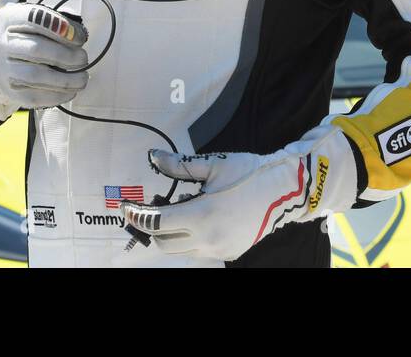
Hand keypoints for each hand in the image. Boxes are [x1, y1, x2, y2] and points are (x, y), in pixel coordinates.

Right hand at [0, 3, 88, 108]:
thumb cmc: (24, 34)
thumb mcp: (34, 18)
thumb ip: (56, 21)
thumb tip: (78, 34)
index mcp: (9, 19)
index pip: (36, 19)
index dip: (62, 29)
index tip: (80, 38)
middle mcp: (1, 43)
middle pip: (35, 50)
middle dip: (66, 56)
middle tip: (83, 59)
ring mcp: (2, 68)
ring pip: (34, 75)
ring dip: (65, 80)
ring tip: (82, 78)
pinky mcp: (7, 89)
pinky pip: (33, 96)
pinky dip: (56, 96)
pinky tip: (71, 91)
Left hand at [119, 125, 357, 260]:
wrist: (285, 190)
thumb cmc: (248, 173)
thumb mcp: (213, 164)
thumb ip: (179, 165)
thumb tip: (154, 157)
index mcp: (202, 215)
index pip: (156, 222)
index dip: (137, 215)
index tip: (125, 207)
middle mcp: (208, 239)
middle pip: (163, 243)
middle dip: (152, 227)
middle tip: (150, 207)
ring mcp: (219, 249)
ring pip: (181, 249)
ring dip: (172, 233)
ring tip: (181, 207)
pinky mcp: (230, 253)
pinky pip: (200, 250)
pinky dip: (191, 237)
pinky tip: (201, 217)